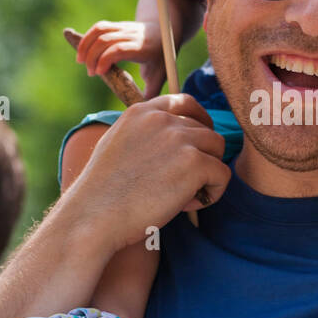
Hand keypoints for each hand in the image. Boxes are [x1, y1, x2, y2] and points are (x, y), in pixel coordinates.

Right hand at [66, 94, 230, 254]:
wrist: (95, 215)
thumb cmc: (103, 193)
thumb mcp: (118, 146)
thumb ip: (145, 135)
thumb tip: (176, 142)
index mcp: (141, 112)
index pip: (184, 102)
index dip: (200, 121)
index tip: (198, 145)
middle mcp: (162, 119)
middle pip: (206, 131)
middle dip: (200, 158)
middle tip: (180, 186)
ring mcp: (180, 138)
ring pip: (217, 151)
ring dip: (207, 175)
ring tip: (184, 196)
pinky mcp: (194, 163)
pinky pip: (222, 175)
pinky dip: (213, 193)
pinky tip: (188, 205)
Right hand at [75, 20, 166, 92]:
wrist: (164, 32)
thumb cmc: (160, 58)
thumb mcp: (161, 75)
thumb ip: (152, 92)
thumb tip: (143, 110)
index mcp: (142, 47)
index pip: (119, 49)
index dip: (105, 59)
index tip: (99, 73)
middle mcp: (132, 34)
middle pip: (105, 40)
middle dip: (93, 57)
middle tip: (90, 73)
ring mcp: (123, 27)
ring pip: (100, 30)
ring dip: (86, 45)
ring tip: (80, 61)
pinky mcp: (116, 25)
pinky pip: (98, 28)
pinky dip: (87, 38)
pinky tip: (84, 51)